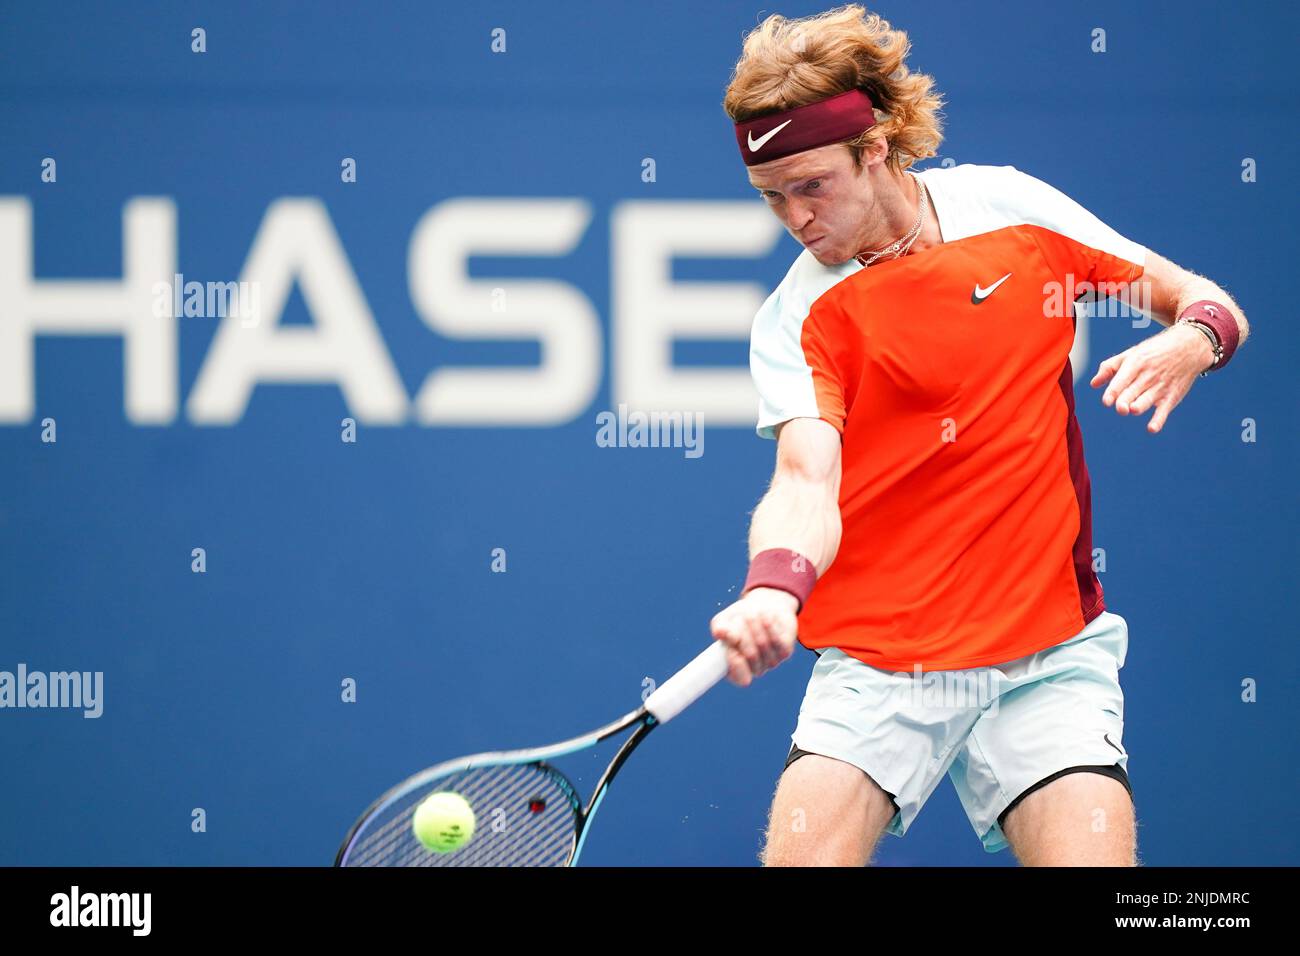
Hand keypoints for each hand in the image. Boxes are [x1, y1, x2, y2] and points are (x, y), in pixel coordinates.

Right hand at [709, 587, 799, 685]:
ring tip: (751, 613)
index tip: (733, 643)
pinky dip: (769, 626)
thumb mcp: (724, 620)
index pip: (736, 675)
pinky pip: (777, 641)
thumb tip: (720, 633)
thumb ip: (720, 628)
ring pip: (763, 645)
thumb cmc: (739, 617)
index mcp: (734, 667)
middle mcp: (753, 668)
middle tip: (740, 617)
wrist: (764, 607)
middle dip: (744, 633)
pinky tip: (766, 616)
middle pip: (750, 655)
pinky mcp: (784, 652)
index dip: (735, 662)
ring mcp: (770, 662)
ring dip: (756, 625)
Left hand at [1089, 323, 1214, 432]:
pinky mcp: (1171, 397)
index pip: (1122, 380)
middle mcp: (1148, 376)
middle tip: (1120, 408)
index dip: (1113, 392)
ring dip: (1139, 407)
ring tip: (1133, 409)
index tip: (1107, 402)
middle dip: (1124, 402)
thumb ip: (1110, 368)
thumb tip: (1093, 384)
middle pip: (1132, 393)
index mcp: (1135, 364)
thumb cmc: (1154, 351)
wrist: (1189, 347)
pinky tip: (1151, 428)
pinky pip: (1163, 411)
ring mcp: (1160, 387)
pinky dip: (1159, 420)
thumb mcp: (1131, 353)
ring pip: (1146, 401)